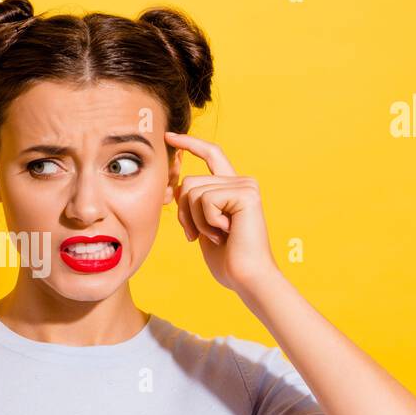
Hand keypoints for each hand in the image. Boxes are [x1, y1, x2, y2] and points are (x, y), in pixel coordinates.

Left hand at [164, 131, 280, 294]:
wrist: (247, 277)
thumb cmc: (226, 259)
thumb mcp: (202, 226)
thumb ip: (192, 204)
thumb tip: (173, 186)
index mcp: (232, 188)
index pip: (210, 155)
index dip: (189, 144)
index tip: (169, 136)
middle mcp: (241, 181)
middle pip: (188, 182)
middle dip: (183, 213)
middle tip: (199, 236)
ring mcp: (246, 185)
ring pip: (192, 191)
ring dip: (195, 221)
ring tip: (216, 236)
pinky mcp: (247, 193)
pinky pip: (205, 200)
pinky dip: (206, 222)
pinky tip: (225, 234)